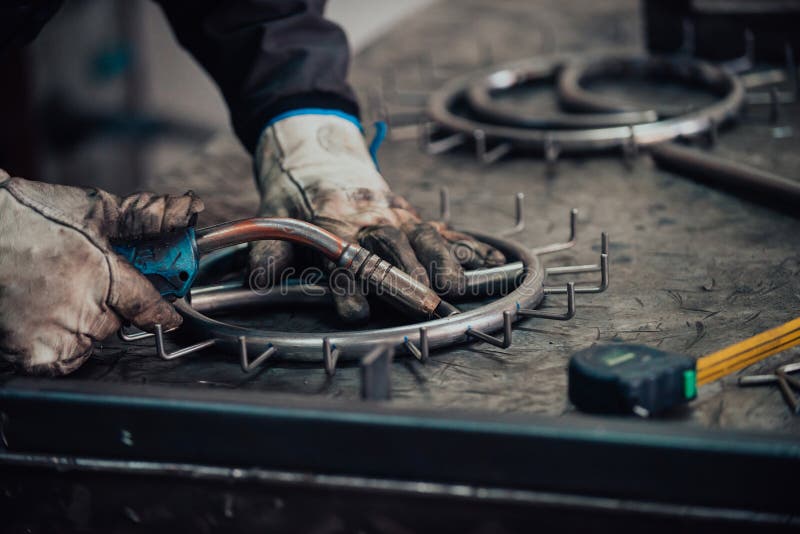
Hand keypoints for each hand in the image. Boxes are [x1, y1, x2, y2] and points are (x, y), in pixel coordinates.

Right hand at [0, 172, 203, 374]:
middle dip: (106, 304)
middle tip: (79, 281)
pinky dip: (57, 342)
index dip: (161, 311)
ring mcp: (55, 338)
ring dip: (80, 324)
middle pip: (116, 322)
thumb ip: (146, 217)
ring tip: (51, 292)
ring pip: (90, 341)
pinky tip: (40, 313)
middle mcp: (81, 312)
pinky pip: (63, 360)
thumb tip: (190, 209)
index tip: (169, 315)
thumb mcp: (95, 210)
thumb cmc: (28, 215)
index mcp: (103, 275)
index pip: (149, 306)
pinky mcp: (32, 357)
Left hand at [248, 114, 504, 322]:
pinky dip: (469, 246)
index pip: (343, 257)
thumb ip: (267, 250)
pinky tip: (492, 261)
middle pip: (392, 249)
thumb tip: (261, 281)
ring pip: (424, 237)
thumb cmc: (296, 193)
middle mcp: (371, 218)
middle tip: (427, 302)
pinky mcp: (413, 215)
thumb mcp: (272, 216)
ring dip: (443, 261)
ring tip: (458, 285)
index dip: (349, 287)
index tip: (356, 313)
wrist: (320, 152)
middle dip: (409, 276)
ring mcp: (397, 215)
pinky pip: (445, 230)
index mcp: (333, 221)